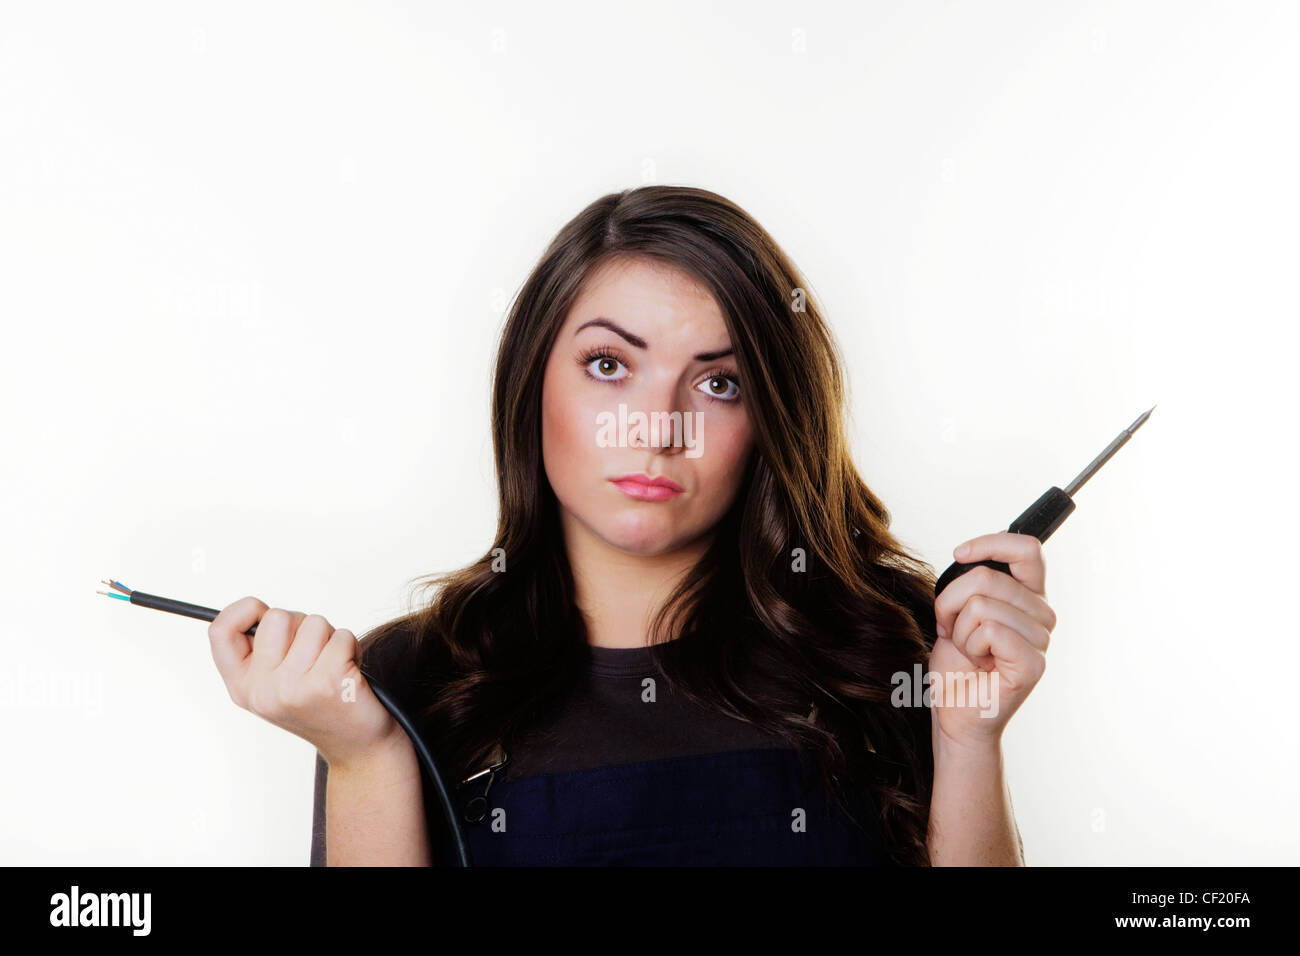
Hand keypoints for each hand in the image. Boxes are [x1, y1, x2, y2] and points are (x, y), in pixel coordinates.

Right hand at [207, 596, 402, 770]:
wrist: (355, 748)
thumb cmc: (320, 707)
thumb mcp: (277, 686)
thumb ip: (262, 652)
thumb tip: (258, 610)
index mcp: (242, 687)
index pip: (220, 631)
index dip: (242, 610)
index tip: (261, 611)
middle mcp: (262, 690)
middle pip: (277, 617)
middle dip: (301, 625)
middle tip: (313, 653)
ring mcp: (294, 688)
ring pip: (314, 623)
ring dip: (330, 638)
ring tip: (333, 666)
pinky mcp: (328, 683)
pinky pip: (342, 636)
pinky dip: (351, 647)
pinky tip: (349, 672)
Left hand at [928, 532, 1055, 749]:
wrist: (954, 711)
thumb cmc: (957, 663)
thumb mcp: (959, 609)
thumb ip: (975, 580)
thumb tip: (980, 548)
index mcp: (1029, 596)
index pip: (1027, 548)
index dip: (991, 543)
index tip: (960, 554)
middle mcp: (1042, 615)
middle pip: (987, 577)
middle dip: (951, 601)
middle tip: (952, 629)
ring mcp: (1041, 641)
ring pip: (982, 605)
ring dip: (959, 629)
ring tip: (969, 650)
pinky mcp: (1032, 664)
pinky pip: (990, 631)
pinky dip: (969, 646)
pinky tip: (978, 663)